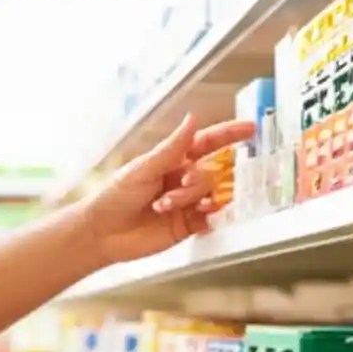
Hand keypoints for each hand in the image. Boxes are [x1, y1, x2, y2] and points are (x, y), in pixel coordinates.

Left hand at [85, 114, 254, 264]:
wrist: (103, 232)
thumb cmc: (115, 195)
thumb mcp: (143, 167)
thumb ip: (172, 147)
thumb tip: (193, 119)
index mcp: (173, 159)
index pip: (208, 143)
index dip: (230, 134)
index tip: (250, 129)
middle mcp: (184, 179)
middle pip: (211, 172)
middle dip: (198, 178)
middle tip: (180, 184)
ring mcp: (188, 203)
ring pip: (210, 194)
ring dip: (191, 197)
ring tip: (164, 205)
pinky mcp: (189, 226)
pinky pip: (211, 217)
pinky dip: (207, 214)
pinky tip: (195, 215)